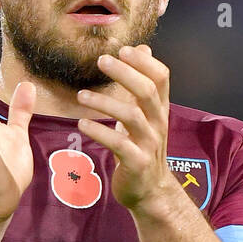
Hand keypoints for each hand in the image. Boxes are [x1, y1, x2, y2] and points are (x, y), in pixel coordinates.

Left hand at [76, 45, 176, 212]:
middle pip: (147, 91)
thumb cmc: (142, 150)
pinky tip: (82, 125)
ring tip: (81, 96)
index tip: (122, 49)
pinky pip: (118, 144)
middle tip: (101, 60)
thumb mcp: (146, 116)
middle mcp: (158, 124)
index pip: (161, 77)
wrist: (150, 192)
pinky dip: (99, 132)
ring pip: (131, 115)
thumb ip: (142, 86)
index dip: (143, 61)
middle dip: (125, 72)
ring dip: (104, 102)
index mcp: (160, 110)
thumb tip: (143, 50)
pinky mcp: (136, 163)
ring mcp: (148, 144)